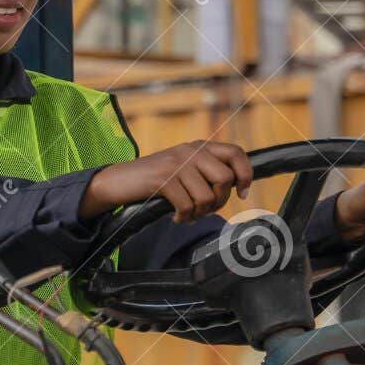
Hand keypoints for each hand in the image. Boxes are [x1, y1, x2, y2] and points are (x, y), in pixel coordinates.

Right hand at [80, 140, 252, 223]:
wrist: (119, 181)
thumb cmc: (154, 180)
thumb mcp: (183, 168)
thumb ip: (207, 171)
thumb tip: (238, 186)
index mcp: (198, 147)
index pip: (236, 153)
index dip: (245, 174)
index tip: (242, 193)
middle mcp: (190, 151)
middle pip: (225, 179)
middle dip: (219, 201)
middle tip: (205, 209)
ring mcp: (177, 164)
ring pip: (207, 196)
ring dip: (199, 213)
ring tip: (187, 213)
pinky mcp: (164, 179)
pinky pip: (187, 206)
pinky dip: (183, 217)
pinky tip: (175, 216)